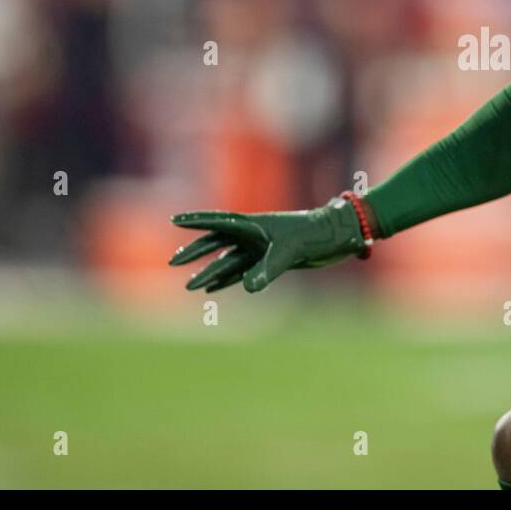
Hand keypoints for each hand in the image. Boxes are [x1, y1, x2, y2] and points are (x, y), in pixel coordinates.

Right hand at [169, 196, 369, 292]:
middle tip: (173, 261)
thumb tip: (249, 288)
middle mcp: (255, 236)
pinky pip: (242, 271)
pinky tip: (213, 289)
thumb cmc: (316, 235)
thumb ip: (268, 269)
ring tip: (188, 286)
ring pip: (228, 260)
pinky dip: (226, 279)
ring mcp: (262, 249)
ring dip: (209, 272)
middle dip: (195, 251)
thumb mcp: (291, 251)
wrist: (338, 236)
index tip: (175, 220)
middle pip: (218, 242)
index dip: (197, 221)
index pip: (220, 223)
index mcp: (255, 225)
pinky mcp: (271, 262)